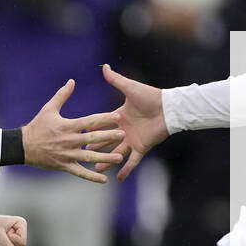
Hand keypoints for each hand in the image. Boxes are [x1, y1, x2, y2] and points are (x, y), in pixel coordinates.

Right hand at [21, 79, 124, 182]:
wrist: (23, 146)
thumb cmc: (37, 126)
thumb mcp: (49, 108)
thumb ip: (62, 95)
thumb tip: (72, 81)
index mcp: (67, 126)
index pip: (89, 122)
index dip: (104, 119)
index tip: (117, 116)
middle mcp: (69, 141)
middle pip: (92, 138)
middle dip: (108, 136)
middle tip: (123, 134)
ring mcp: (67, 155)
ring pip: (89, 157)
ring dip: (104, 158)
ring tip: (119, 158)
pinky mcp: (64, 166)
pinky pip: (80, 172)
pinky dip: (92, 176)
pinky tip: (104, 179)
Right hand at [93, 64, 168, 180]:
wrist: (168, 107)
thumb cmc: (150, 96)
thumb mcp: (129, 87)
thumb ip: (115, 79)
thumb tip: (104, 66)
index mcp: (119, 117)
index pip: (101, 125)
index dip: (91, 130)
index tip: (78, 135)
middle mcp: (124, 130)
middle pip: (106, 141)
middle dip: (95, 148)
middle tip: (82, 155)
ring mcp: (133, 140)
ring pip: (116, 153)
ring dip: (107, 161)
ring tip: (96, 169)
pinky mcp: (142, 147)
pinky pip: (133, 161)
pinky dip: (127, 170)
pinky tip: (118, 179)